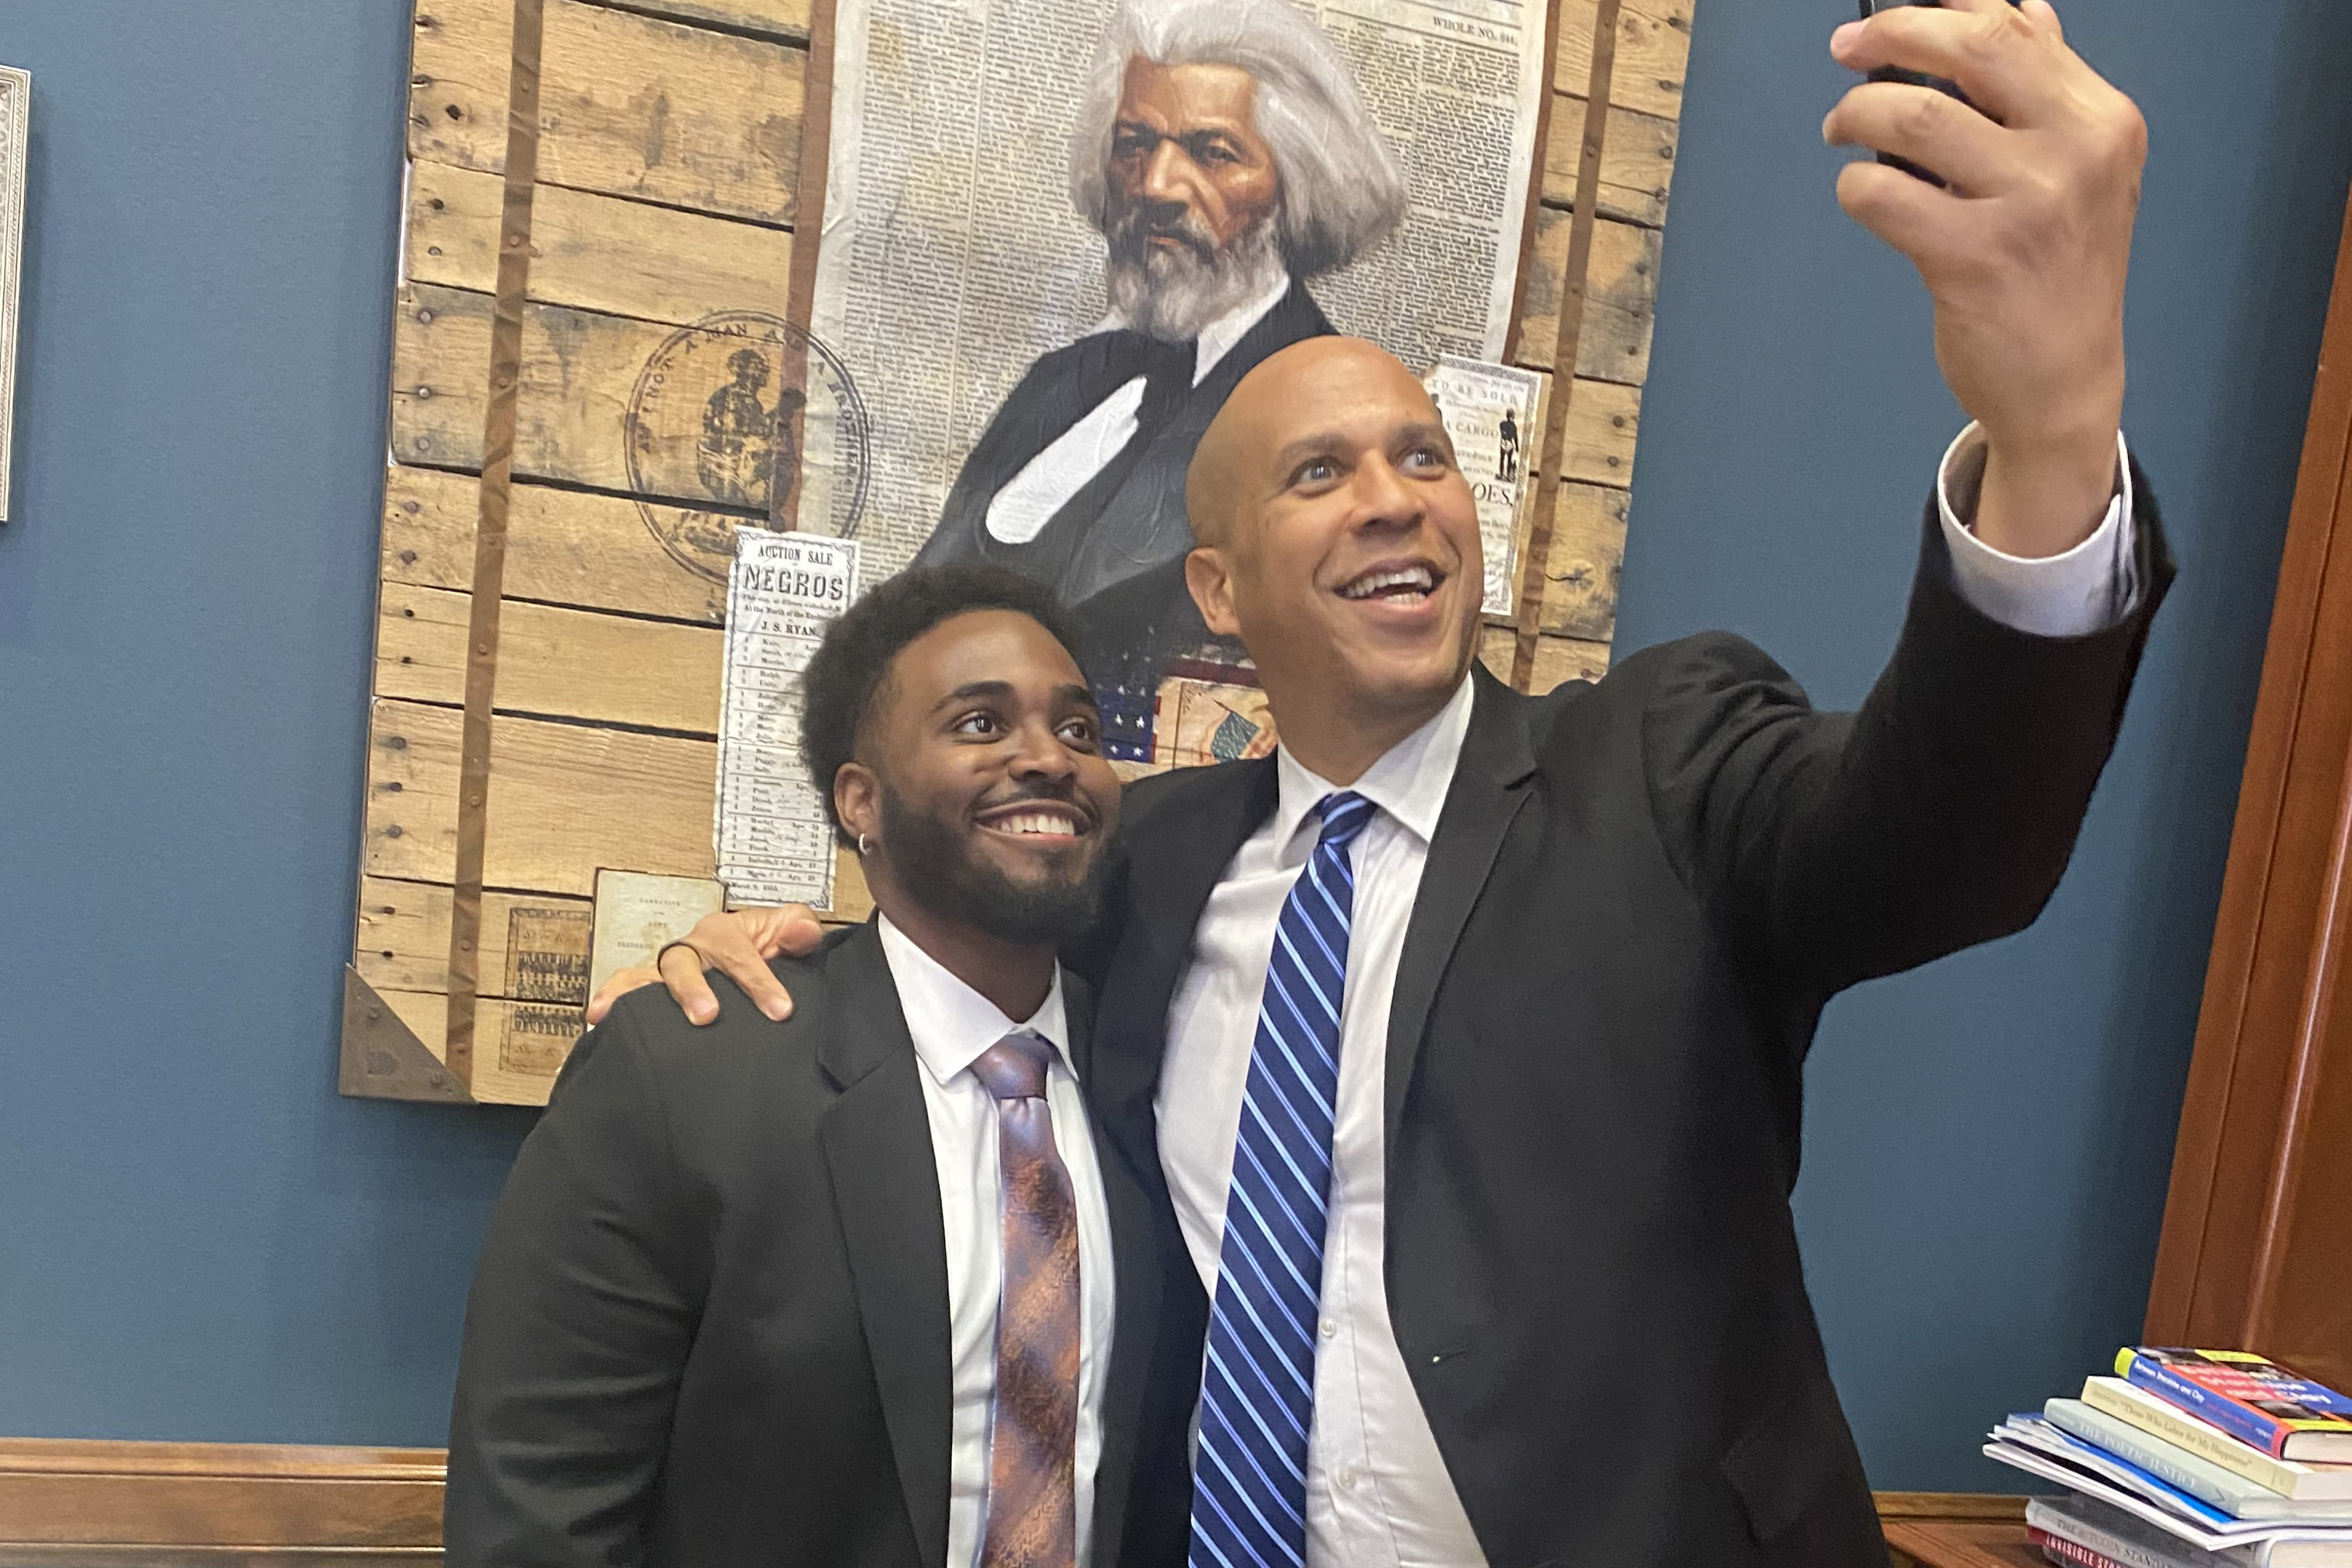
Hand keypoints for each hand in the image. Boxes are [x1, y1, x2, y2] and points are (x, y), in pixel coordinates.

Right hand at [582, 905, 825, 1025]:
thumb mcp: (787, 936)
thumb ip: (799, 930)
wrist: (748, 968)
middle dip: (692, 988)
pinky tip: (596, 1018)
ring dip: (633, 994)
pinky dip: (608, 1000)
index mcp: (724, 933)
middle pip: (683, 963)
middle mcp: (690, 950)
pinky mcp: (652, 994)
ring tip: (616, 1012)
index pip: (739, 954)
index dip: (760, 981)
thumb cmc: (765, 950)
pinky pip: (624, 992)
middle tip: (707, 1014)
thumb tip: (805, 931)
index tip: (779, 1009)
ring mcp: (667, 972)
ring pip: (644, 977)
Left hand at [1824, 1, 2143, 556]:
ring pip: (1910, 116)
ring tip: (1843, 131)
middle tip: (1846, 51)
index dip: (1939, 9)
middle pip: (1970, 50)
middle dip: (1891, 35)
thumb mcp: (2080, 173)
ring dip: (1856, 115)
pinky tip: (1862, 197)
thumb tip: (2023, 13)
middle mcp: (2075, 151)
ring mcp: (2027, 204)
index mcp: (2102, 119)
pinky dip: (1855, 187)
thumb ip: (2048, 93)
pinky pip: (1883, 193)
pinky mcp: (1973, 258)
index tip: (1887, 20)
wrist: (2064, 383)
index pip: (2014, 29)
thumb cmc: (2058, 274)